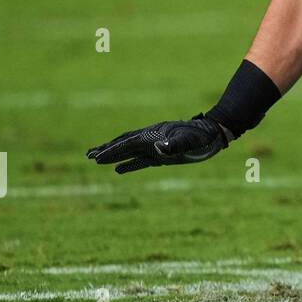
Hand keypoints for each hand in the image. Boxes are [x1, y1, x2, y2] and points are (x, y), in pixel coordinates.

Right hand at [86, 116, 229, 173]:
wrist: (214, 133)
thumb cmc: (203, 137)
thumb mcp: (191, 140)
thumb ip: (176, 144)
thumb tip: (159, 148)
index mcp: (154, 135)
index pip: (128, 144)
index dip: (112, 150)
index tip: (96, 156)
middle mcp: (152, 139)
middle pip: (124, 144)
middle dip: (107, 150)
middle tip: (88, 155)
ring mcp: (156, 146)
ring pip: (130, 150)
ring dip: (113, 155)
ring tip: (96, 159)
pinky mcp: (163, 155)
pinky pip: (141, 159)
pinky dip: (129, 163)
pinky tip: (119, 169)